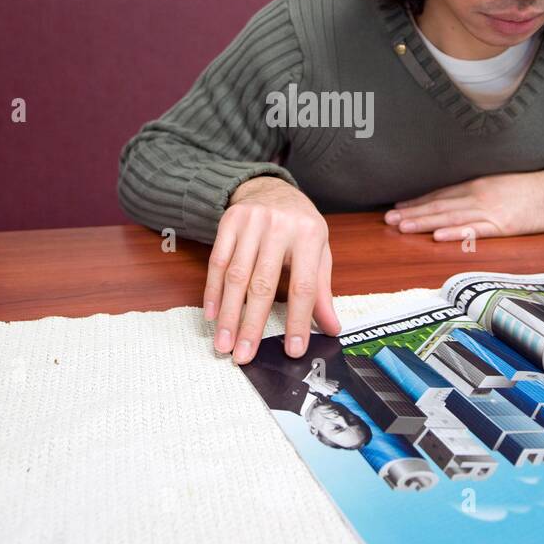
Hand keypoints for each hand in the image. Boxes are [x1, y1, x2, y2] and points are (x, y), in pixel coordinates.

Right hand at [203, 176, 340, 364]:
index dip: (299, 320)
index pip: (304, 286)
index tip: (293, 350)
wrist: (271, 187)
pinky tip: (212, 315)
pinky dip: (213, 291)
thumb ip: (322, 290)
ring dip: (228, 314)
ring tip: (224, 344)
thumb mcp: (319, 251)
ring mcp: (252, 222)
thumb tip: (331, 328)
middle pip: (263, 284)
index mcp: (309, 235)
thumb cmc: (300, 225)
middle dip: (252, 324)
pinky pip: (217, 262)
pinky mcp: (228, 221)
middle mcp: (280, 226)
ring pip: (236, 276)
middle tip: (244, 355)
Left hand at [383, 169, 543, 240]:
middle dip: (413, 212)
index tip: (397, 207)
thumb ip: (477, 190)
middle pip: (439, 205)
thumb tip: (455, 198)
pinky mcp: (503, 225)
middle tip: (388, 219)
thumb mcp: (499, 183)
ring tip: (403, 226)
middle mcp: (478, 196)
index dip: (418, 201)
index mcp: (476, 185)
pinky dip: (456, 233)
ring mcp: (489, 211)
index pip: (440, 194)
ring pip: (450, 217)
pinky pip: (475, 231)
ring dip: (425, 222)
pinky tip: (438, 236)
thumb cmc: (530, 187)